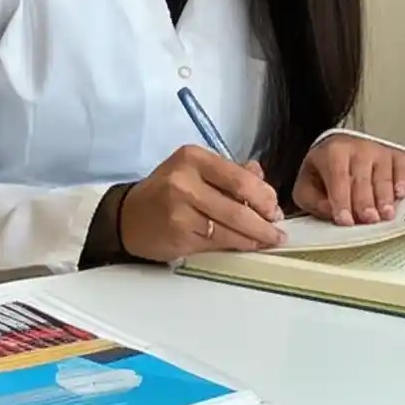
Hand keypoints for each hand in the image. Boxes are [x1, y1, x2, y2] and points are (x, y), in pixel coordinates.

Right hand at [120, 146, 286, 261]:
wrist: (128, 218)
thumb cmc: (165, 194)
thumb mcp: (194, 171)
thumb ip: (228, 172)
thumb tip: (260, 176)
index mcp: (193, 158)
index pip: (240, 177)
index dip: (264, 195)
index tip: (275, 208)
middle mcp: (185, 180)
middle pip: (238, 203)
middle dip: (264, 220)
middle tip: (276, 229)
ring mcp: (181, 208)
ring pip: (231, 225)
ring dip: (255, 236)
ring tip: (269, 239)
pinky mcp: (179, 233)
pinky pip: (218, 241)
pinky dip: (238, 245)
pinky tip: (247, 246)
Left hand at [293, 135, 404, 225]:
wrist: (338, 150)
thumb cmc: (324, 171)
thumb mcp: (307, 186)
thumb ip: (314, 201)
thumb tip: (331, 211)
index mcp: (333, 153)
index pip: (338, 178)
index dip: (341, 201)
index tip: (345, 220)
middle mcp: (357, 148)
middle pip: (362, 179)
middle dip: (365, 201)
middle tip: (369, 219)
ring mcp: (379, 151)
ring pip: (383, 175)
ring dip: (385, 196)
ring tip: (386, 214)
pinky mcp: (395, 156)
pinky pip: (402, 167)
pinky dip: (403, 180)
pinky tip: (401, 193)